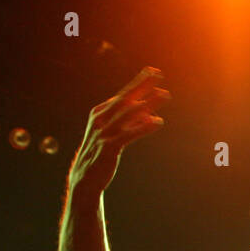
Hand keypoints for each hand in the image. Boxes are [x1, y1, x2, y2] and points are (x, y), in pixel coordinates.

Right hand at [69, 67, 170, 196]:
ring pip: (129, 113)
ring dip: (148, 103)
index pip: (123, 95)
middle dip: (142, 85)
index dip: (139, 83)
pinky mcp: (108, 147)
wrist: (85, 178)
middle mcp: (100, 119)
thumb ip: (130, 123)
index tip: (153, 72)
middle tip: (158, 74)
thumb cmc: (101, 155)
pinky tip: (158, 122)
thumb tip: (148, 112)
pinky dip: (143, 127)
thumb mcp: (115, 134)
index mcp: (100, 113)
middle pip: (125, 98)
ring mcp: (103, 132)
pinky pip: (129, 134)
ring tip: (164, 94)